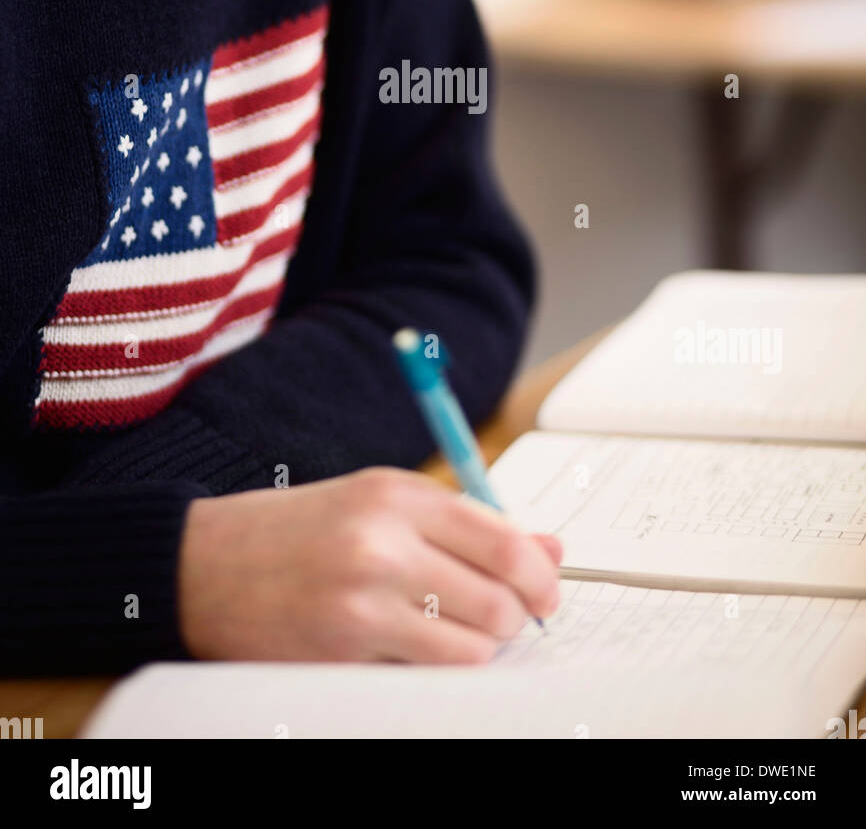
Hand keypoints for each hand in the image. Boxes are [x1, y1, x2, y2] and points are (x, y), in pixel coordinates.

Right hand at [178, 466, 561, 662]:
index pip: (503, 540)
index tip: (546, 592)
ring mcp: (360, 605)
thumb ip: (465, 523)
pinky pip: (421, 680)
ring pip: (470, 651)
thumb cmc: (297, 530)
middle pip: (498, 602)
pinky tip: (405, 651)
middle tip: (501, 620)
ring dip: (473, 650)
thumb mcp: (379, 501)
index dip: (539, 575)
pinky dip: (428, 671)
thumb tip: (549, 550)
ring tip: (447, 634)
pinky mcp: (339, 657)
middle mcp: (381, 545)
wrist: (201, 564)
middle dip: (514, 619)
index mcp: (396, 495)